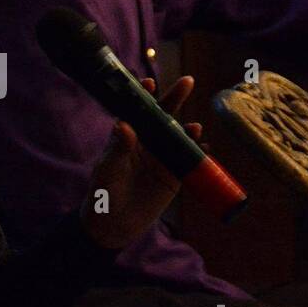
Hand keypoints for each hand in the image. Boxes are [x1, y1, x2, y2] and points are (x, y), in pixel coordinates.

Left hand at [80, 75, 202, 249]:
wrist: (115, 225)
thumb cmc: (104, 192)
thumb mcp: (108, 169)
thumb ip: (118, 148)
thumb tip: (123, 125)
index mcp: (128, 136)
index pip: (137, 110)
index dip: (144, 95)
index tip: (150, 83)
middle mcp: (147, 142)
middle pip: (163, 116)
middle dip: (174, 98)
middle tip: (186, 82)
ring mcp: (162, 157)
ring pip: (178, 136)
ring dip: (188, 129)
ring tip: (194, 127)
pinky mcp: (174, 175)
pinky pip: (188, 159)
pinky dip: (197, 152)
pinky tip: (203, 147)